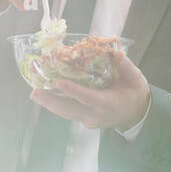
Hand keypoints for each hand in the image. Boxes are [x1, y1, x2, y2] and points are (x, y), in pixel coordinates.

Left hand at [28, 49, 151, 130]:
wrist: (136, 114)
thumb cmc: (134, 93)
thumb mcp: (136, 79)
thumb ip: (125, 66)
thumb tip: (113, 51)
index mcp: (110, 103)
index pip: (89, 98)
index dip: (74, 91)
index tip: (60, 82)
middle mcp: (96, 114)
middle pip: (71, 109)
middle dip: (52, 101)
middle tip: (35, 92)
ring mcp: (89, 120)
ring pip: (67, 113)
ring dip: (49, 104)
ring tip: (34, 94)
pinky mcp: (84, 120)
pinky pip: (68, 112)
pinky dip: (56, 105)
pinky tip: (44, 96)